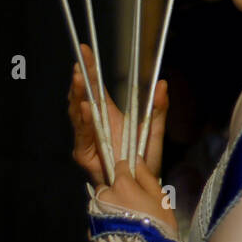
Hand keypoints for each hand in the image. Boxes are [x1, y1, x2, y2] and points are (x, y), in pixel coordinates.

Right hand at [68, 43, 166, 188]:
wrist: (142, 191)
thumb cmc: (145, 163)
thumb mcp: (154, 132)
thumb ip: (158, 109)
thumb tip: (162, 83)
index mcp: (109, 116)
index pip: (95, 88)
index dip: (89, 69)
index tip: (84, 50)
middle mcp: (95, 126)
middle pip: (82, 98)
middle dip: (80, 80)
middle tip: (79, 62)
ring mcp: (88, 140)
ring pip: (78, 114)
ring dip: (78, 96)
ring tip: (80, 79)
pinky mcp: (85, 155)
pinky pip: (84, 136)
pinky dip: (85, 122)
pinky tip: (87, 108)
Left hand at [93, 154, 176, 235]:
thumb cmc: (159, 225)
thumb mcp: (160, 198)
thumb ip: (146, 176)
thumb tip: (137, 159)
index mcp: (121, 186)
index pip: (120, 166)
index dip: (129, 172)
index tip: (135, 180)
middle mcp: (103, 197)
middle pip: (107, 187)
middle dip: (116, 192)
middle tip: (132, 205)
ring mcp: (94, 216)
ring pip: (99, 203)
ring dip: (108, 207)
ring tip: (125, 221)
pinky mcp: (91, 233)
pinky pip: (97, 221)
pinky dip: (105, 223)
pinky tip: (119, 232)